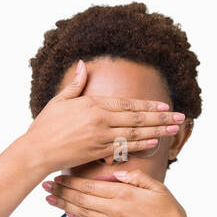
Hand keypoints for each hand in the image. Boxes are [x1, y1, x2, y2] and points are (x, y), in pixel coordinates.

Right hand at [22, 59, 185, 173]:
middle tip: (180, 116)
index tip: (164, 105)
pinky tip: (155, 141)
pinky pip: (124, 147)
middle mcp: (100, 119)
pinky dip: (140, 144)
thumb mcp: (60, 101)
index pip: (127, 103)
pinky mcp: (97, 151)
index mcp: (92, 104)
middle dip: (161, 117)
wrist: (36, 150)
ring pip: (135, 132)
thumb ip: (76, 84)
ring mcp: (100, 136)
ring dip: (157, 130)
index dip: (148, 104)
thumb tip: (84, 65)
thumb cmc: (45, 126)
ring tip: (174, 129)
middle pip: (137, 117)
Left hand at [41, 167, 196, 216]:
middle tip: (47, 185)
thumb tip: (114, 173)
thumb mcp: (156, 187)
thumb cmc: (169, 212)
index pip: (90, 186)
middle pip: (81, 199)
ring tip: (50, 198)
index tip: (59, 175)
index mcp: (124, 195)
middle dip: (62, 191)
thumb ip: (134, 177)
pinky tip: (67, 212)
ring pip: (81, 213)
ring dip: (63, 205)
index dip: (72, 181)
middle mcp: (114, 210)